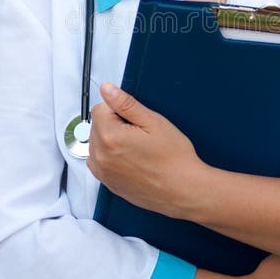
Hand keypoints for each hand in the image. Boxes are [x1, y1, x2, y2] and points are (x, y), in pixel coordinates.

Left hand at [87, 82, 207, 216]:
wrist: (183, 190)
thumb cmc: (173, 158)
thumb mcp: (153, 122)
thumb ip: (125, 103)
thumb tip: (106, 89)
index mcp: (110, 137)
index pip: (100, 109)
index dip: (119, 110)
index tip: (135, 120)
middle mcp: (101, 156)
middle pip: (96, 126)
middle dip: (113, 124)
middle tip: (139, 134)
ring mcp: (103, 172)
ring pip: (96, 144)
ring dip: (109, 140)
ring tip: (135, 147)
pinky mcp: (108, 183)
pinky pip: (98, 162)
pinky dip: (108, 156)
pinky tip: (129, 158)